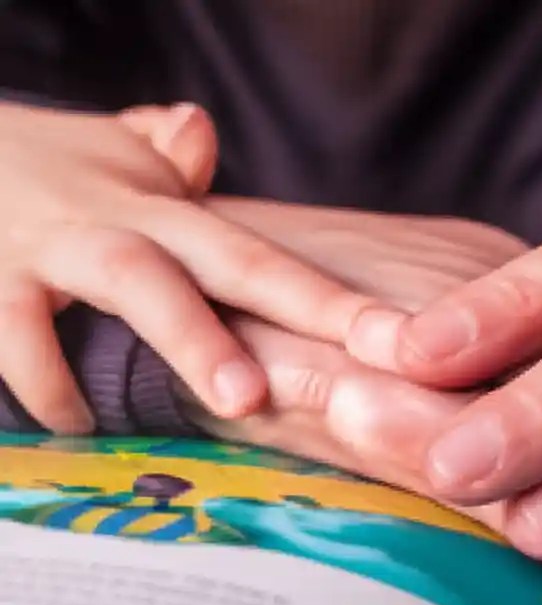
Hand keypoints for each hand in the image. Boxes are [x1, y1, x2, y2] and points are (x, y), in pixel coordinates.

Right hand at [0, 101, 388, 432]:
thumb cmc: (47, 170)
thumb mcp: (112, 153)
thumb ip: (168, 154)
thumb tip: (202, 132)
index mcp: (164, 205)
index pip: (259, 255)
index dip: (329, 300)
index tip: (393, 343)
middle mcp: (123, 219)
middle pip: (215, 260)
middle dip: (297, 305)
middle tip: (354, 368)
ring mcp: (57, 245)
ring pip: (130, 281)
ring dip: (184, 338)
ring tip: (236, 400)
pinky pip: (18, 334)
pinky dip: (46, 380)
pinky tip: (79, 425)